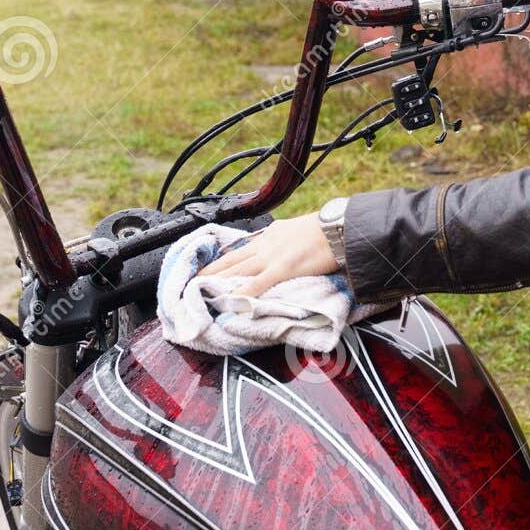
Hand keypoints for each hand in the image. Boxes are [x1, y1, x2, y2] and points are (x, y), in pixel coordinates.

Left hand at [196, 213, 337, 297]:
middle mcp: (265, 245)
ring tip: (199, 293)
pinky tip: (230, 302)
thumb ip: (283, 239)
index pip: (239, 250)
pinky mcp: (283, 268)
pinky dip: (242, 294)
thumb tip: (277, 247)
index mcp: (269, 235)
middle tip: (190, 282)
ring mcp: (272, 257)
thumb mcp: (296, 229)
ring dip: (216, 283)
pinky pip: (257, 284)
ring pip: (236, 271)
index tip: (207, 270)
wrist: (338, 227)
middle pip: (230, 260)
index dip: (220, 261)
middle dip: (209, 272)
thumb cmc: (324, 230)